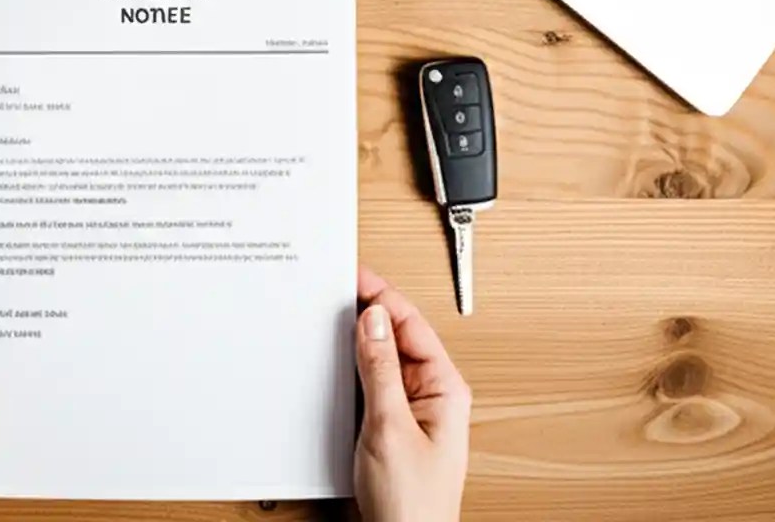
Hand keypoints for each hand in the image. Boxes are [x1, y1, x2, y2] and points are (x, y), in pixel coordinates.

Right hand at [354, 268, 470, 521]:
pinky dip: (351, 367)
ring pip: (380, 359)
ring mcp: (409, 410)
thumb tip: (373, 319)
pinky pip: (370, 383)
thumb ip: (380, 369)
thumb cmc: (413, 503)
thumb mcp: (390, 426)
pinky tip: (334, 360)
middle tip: (335, 288)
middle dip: (367, 310)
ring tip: (330, 316)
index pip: (411, 324)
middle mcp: (430, 394)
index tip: (354, 275)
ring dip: (357, 339)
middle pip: (396, 336)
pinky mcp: (388, 425)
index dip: (382, 295)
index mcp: (444, 388)